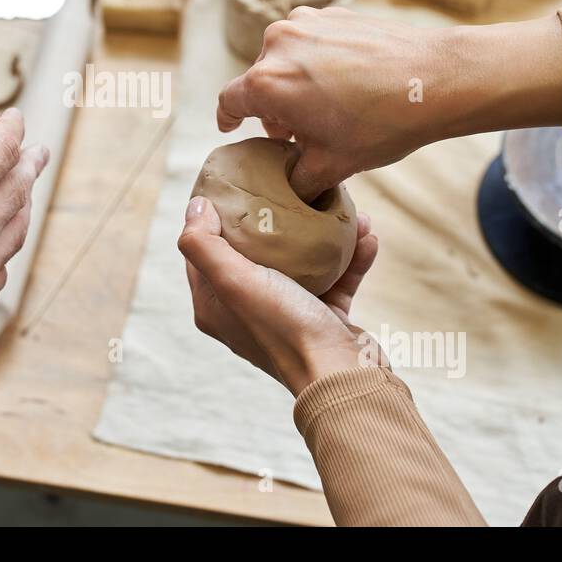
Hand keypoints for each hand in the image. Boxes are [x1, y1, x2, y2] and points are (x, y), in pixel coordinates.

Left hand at [178, 195, 380, 395]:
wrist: (342, 376)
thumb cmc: (284, 328)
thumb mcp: (235, 281)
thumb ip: (205, 244)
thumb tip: (195, 207)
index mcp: (217, 305)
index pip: (205, 251)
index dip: (213, 217)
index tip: (234, 185)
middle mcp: (248, 310)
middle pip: (256, 251)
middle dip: (276, 219)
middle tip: (291, 189)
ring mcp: (287, 315)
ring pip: (302, 262)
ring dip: (323, 236)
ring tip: (343, 211)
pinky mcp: (324, 318)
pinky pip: (336, 279)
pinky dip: (350, 258)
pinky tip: (366, 236)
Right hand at [216, 7, 561, 198]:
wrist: (436, 78)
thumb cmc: (383, 122)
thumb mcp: (333, 165)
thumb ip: (297, 180)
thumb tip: (289, 189)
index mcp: (267, 83)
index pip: (229, 102)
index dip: (228, 119)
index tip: (231, 126)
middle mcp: (278, 45)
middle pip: (259, 81)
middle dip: (273, 108)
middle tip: (298, 133)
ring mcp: (306, 23)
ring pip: (285, 59)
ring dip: (294, 83)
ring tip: (327, 107)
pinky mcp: (333, 14)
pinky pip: (311, 41)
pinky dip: (317, 62)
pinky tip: (346, 83)